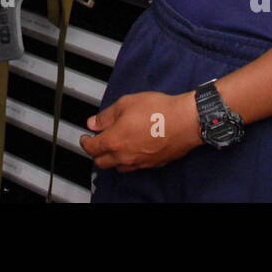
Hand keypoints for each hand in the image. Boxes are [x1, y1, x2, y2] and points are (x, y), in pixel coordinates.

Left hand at [80, 90, 200, 171]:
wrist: (186, 121)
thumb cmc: (158, 110)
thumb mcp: (126, 103)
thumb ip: (106, 115)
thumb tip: (93, 123)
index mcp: (114, 141)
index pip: (91, 148)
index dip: (85, 142)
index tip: (85, 137)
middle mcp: (125, 156)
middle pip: (102, 162)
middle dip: (96, 153)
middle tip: (97, 142)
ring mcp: (140, 162)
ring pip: (118, 167)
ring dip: (112, 158)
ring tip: (115, 145)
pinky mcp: (153, 164)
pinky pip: (135, 166)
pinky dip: (129, 160)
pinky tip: (133, 148)